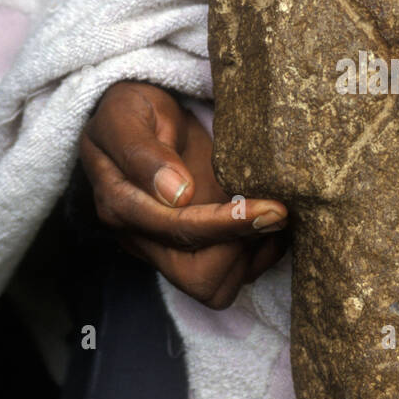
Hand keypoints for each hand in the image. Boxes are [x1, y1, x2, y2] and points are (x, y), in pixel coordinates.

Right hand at [79, 81, 288, 308]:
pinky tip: (268, 223)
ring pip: (214, 287)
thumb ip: (143, 152)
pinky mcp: (188, 253)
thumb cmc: (132, 111)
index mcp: (121, 204)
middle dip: (241, 248)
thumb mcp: (127, 113)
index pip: (178, 229)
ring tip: (272, 213)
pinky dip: (256, 258)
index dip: (229, 223)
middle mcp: (142, 238)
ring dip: (251, 255)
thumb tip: (176, 194)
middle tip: (277, 211)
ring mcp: (165, 250)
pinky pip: (228, 280)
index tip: (273, 207)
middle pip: (195, 277)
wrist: (137, 119)